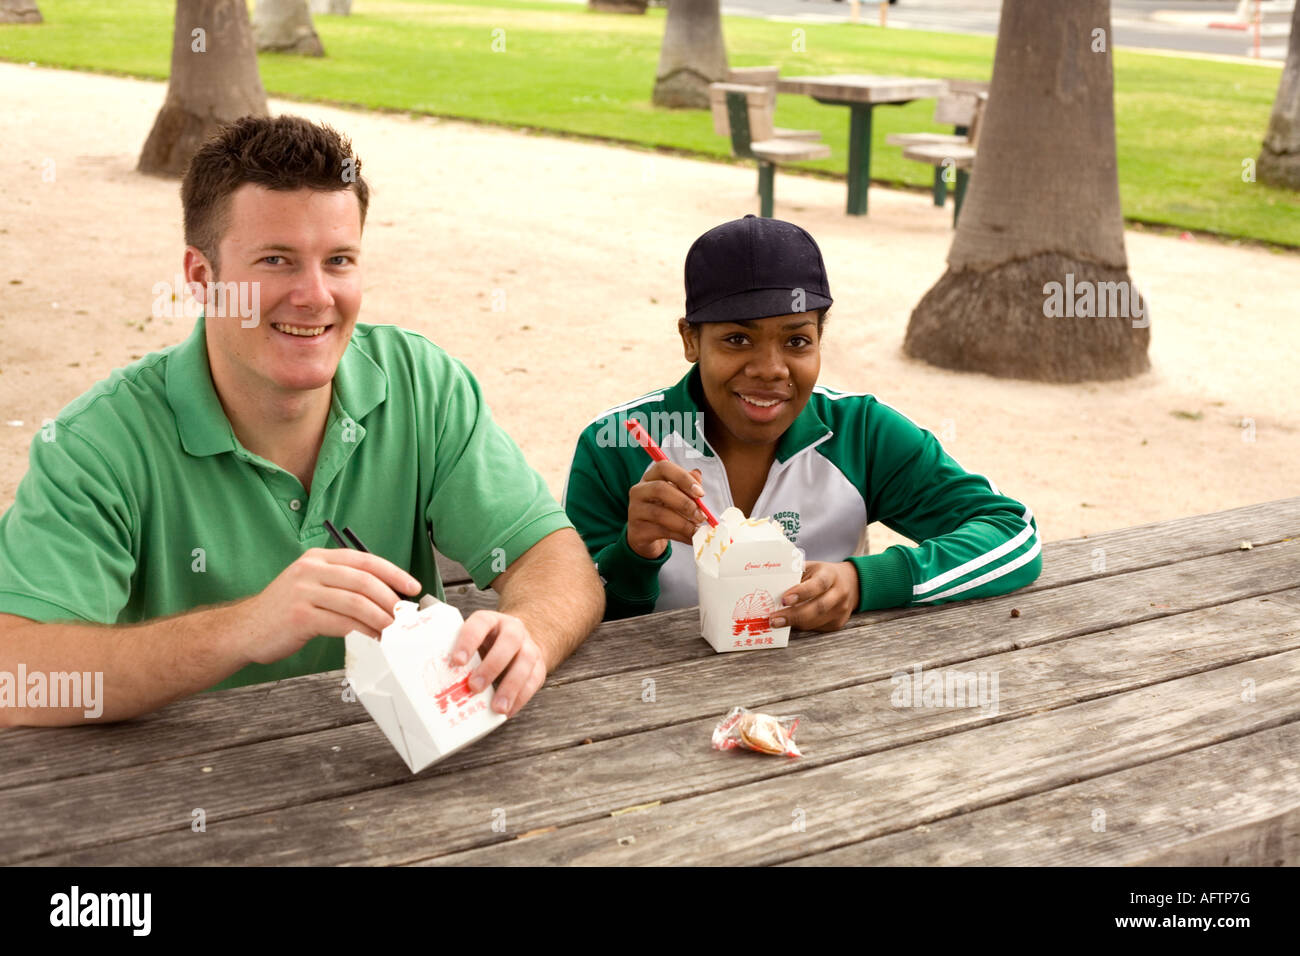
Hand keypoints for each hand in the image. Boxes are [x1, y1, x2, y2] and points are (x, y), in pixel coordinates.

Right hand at [235, 548, 422, 664]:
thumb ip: (343, 585)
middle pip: (364, 580)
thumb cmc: (285, 611)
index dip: (393, 573)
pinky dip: (364, 633)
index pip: (365, 560)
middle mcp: (311, 569)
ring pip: (356, 602)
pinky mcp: (299, 615)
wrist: (244, 630)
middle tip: (406, 617)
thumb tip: (388, 597)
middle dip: (391, 599)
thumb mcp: (312, 585)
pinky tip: (374, 640)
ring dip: (381, 619)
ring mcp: (303, 591)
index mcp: (319, 558)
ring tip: (395, 631)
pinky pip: (342, 623)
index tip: (413, 587)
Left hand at [448, 610, 546, 717]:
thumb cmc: (486, 645)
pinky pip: (533, 681)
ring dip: (510, 687)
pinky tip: (507, 711)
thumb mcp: (473, 640)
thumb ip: (459, 653)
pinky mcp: (539, 666)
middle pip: (508, 642)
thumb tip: (432, 679)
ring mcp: (529, 647)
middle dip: (491, 666)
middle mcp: (513, 630)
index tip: (456, 661)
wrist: (518, 641)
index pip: (480, 624)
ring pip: (525, 663)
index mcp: (491, 621)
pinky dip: (520, 698)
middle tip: (474, 686)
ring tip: (496, 707)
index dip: (468, 641)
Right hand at [627, 460, 707, 559]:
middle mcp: (639, 491)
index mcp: (650, 477)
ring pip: (660, 514)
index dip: (683, 478)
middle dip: (685, 503)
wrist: (645, 535)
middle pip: (660, 489)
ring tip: (698, 530)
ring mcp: (635, 511)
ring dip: (684, 523)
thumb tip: (697, 475)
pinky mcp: (637, 531)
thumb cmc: (663, 510)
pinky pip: (661, 532)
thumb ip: (687, 485)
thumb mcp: (675, 495)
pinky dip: (680, 536)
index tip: (700, 493)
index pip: (663, 468)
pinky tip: (691, 538)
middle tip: (701, 516)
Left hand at [771, 561, 859, 632]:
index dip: (801, 593)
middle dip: (793, 615)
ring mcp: (841, 610)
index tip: (784, 599)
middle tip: (774, 619)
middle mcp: (839, 593)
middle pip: (818, 607)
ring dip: (795, 624)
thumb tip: (770, 584)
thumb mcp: (811, 567)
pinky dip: (801, 627)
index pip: (818, 584)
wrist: (850, 583)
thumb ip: (795, 574)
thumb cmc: (822, 574)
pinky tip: (790, 624)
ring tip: (777, 623)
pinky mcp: (838, 623)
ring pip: (816, 621)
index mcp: (830, 575)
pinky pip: (817, 628)